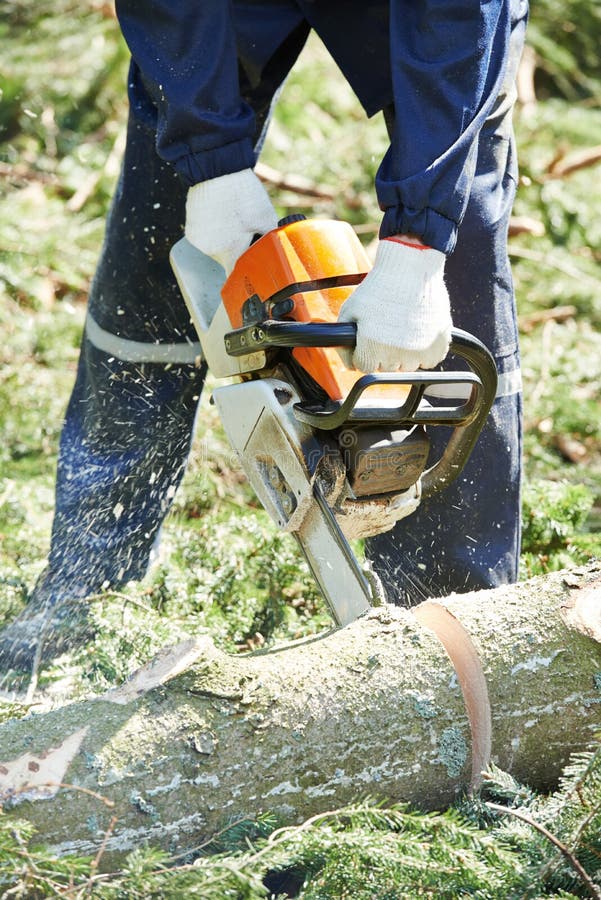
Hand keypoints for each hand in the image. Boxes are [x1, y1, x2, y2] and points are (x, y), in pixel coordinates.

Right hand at [185, 169, 277, 275]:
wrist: (216, 168)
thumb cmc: (243, 194)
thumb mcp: (266, 218)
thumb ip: (270, 240)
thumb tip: (278, 253)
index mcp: (230, 251)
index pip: (236, 278)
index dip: (245, 278)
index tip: (250, 279)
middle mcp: (211, 251)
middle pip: (228, 260)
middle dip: (238, 249)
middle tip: (248, 230)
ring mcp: (198, 240)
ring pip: (217, 248)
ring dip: (225, 239)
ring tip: (232, 218)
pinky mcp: (190, 230)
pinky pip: (206, 237)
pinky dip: (213, 231)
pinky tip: (220, 214)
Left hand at [338, 237, 451, 371]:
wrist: (411, 269)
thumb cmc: (378, 287)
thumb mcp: (350, 310)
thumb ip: (343, 340)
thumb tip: (348, 365)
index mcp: (372, 349)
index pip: (364, 367)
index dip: (363, 352)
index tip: (368, 338)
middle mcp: (396, 356)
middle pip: (386, 367)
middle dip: (382, 352)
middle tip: (386, 328)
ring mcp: (419, 352)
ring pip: (408, 366)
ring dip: (403, 353)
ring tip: (403, 328)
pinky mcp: (438, 346)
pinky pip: (429, 361)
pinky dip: (424, 352)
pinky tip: (418, 332)